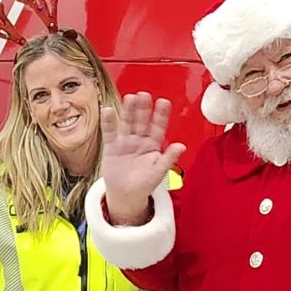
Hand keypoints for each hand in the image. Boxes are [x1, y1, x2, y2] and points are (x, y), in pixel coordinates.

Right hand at [97, 92, 185, 223]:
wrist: (126, 195)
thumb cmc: (144, 183)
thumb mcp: (159, 172)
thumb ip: (169, 158)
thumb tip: (182, 146)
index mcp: (153, 144)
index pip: (159, 127)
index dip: (161, 115)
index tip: (164, 103)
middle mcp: (140, 139)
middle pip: (142, 121)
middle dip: (143, 108)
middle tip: (145, 95)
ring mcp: (125, 141)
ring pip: (127, 123)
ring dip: (128, 111)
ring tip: (130, 98)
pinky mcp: (111, 146)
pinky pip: (110, 133)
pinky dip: (109, 123)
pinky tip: (108, 111)